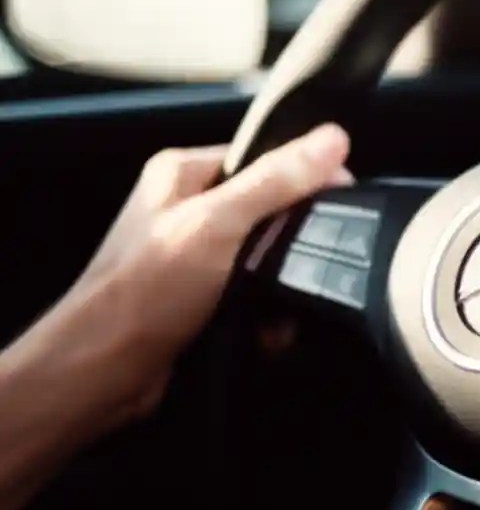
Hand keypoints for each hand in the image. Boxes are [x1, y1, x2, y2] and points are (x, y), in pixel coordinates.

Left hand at [64, 124, 351, 420]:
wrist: (103, 372)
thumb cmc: (148, 290)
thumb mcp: (217, 224)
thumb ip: (277, 180)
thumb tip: (334, 138)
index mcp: (183, 174)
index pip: (264, 159)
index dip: (308, 177)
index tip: (345, 201)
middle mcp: (188, 209)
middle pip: (272, 212)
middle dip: (295, 246)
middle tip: (313, 267)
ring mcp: (196, 257)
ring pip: (269, 259)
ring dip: (285, 288)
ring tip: (285, 313)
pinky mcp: (204, 298)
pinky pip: (257, 295)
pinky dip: (269, 315)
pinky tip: (268, 334)